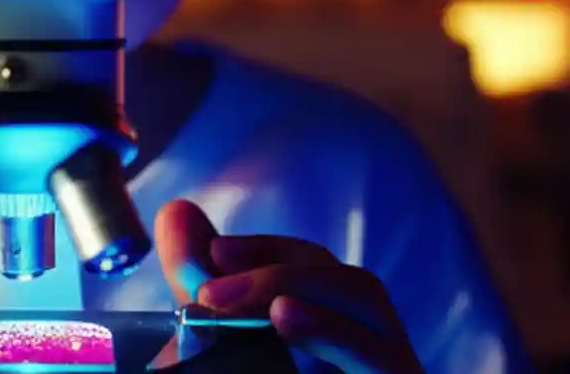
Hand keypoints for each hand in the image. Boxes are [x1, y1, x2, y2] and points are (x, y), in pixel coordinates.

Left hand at [156, 200, 422, 373]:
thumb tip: (178, 211)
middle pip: (348, 282)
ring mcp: (391, 363)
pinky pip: (379, 356)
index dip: (269, 251)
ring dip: (294, 289)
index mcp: (338, 334)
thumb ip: (204, 287)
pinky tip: (283, 317)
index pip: (318, 267)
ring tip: (221, 302)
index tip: (213, 250)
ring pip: (366, 306)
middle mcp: (374, 347)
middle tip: (204, 288)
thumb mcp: (220, 344)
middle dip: (275, 268)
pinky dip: (329, 331)